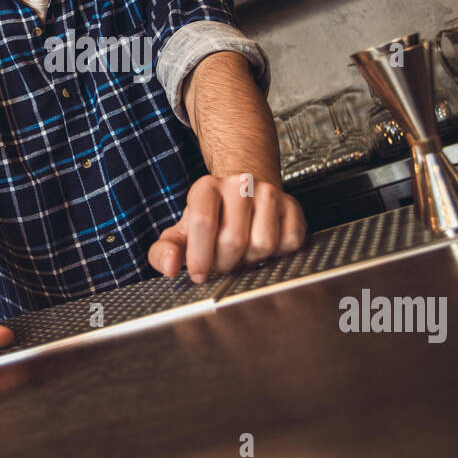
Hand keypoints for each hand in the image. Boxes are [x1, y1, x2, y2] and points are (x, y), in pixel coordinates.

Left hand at [147, 173, 304, 283]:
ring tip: (241, 253)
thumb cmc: (210, 220)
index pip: (204, 223)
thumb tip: (169, 265)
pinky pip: (289, 243)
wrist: (242, 198)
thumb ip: (164, 252)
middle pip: (233, 239)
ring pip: (263, 244)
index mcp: (207, 187)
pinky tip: (262, 246)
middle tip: (221, 262)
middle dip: (225, 263)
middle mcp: (240, 184)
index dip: (200, 257)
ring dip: (250, 260)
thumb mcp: (180, 235)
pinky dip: (276, 255)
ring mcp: (269, 193)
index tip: (199, 273)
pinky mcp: (292, 206)